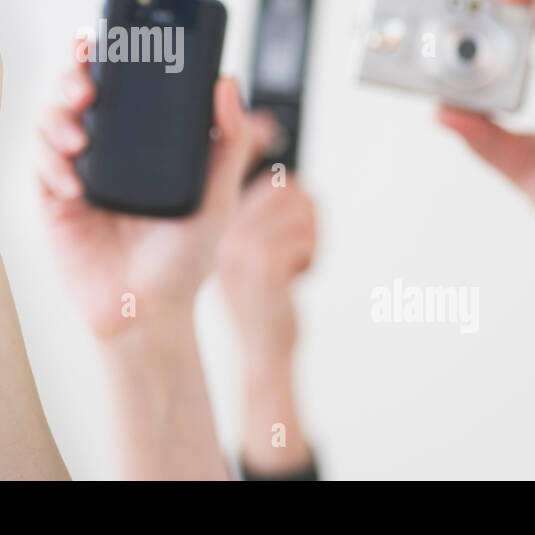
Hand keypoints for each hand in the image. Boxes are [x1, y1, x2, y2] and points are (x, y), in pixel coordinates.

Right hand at [36, 46, 270, 338]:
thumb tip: (229, 82)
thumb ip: (230, 141)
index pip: (118, 83)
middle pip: (74, 92)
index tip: (100, 38)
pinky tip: (74, 184)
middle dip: (72, 78)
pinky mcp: (53, 201)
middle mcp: (106, 149)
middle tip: (85, 86)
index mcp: (141, 140)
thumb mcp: (219, 195)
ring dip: (57, 120)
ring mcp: (75, 172)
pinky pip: (40, 168)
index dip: (103, 55)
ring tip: (78, 138)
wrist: (149, 312)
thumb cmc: (184, 258)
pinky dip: (52, 167)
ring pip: (50, 123)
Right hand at [217, 168, 316, 370]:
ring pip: (301, 214)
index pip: (276, 183)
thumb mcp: (254, 255)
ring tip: (292, 268)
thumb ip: (263, 218)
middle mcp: (225, 233)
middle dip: (307, 219)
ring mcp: (241, 248)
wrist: (262, 354)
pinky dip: (311, 260)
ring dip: (310, 242)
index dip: (298, 206)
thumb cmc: (267, 304)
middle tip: (297, 252)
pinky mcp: (263, 266)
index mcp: (223, 226)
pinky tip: (294, 281)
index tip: (290, 237)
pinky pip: (305, 240)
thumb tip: (292, 180)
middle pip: (290, 190)